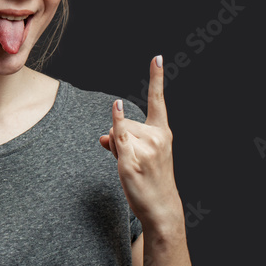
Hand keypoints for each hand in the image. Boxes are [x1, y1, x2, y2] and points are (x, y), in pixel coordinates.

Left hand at [99, 56, 181, 225]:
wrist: (160, 207)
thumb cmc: (151, 181)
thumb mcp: (141, 156)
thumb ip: (123, 141)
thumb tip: (103, 137)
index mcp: (162, 132)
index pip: (158, 101)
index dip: (156, 78)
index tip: (157, 58)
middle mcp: (157, 137)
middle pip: (125, 122)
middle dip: (121, 138)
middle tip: (135, 160)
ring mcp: (145, 148)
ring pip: (116, 132)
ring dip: (115, 147)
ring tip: (132, 167)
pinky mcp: (132, 160)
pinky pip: (117, 137)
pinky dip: (115, 125)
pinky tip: (115, 114)